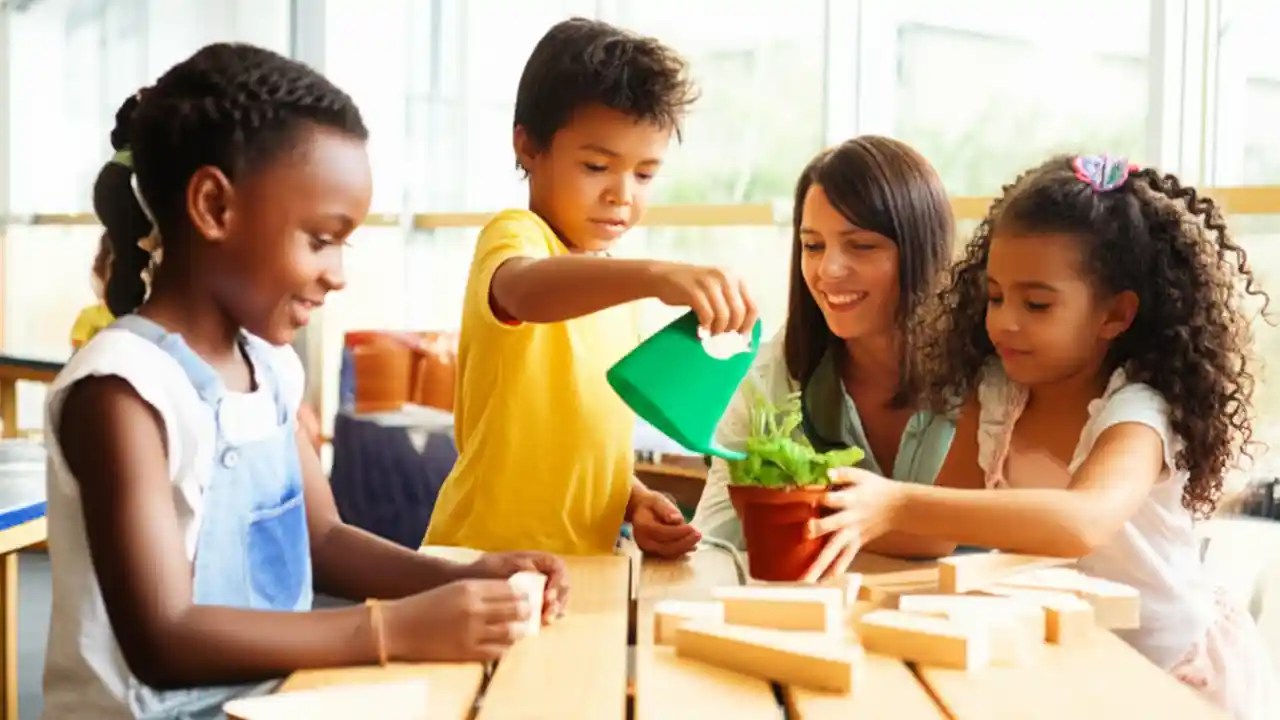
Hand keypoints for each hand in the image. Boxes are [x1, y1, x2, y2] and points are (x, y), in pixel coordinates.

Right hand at [383, 579, 527, 661]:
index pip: (509, 589)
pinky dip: (505, 648)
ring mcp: (471, 631)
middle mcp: (474, 608)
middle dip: (526, 611)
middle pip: (515, 609)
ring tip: (520, 630)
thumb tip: (510, 597)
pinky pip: (497, 651)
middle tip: (530, 613)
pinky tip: (505, 645)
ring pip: (510, 632)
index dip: (522, 593)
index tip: (527, 596)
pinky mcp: (466, 651)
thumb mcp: (455, 589)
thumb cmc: (426, 605)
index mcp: (470, 588)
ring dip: (519, 631)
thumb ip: (481, 591)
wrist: (399, 626)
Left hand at [466, 551, 569, 621]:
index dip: (558, 582)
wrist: (467, 582)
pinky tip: (544, 623)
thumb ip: (524, 570)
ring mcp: (538, 588)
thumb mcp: (502, 566)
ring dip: (554, 610)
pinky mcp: (533, 602)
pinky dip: (548, 615)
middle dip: (558, 600)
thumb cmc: (484, 571)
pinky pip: (547, 608)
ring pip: (557, 598)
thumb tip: (541, 579)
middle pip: (562, 585)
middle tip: (548, 614)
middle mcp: (541, 573)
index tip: (548, 596)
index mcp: (536, 560)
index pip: (558, 567)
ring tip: (545, 620)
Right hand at [631, 491, 700, 557]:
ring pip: (668, 553)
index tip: (692, 528)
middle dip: (684, 542)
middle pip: (666, 546)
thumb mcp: (657, 500)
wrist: (639, 511)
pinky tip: (691, 547)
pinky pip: (668, 555)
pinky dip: (681, 552)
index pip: (662, 532)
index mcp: (643, 526)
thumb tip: (677, 519)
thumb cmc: (650, 504)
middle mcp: (643, 540)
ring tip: (696, 540)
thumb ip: (666, 509)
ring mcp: (647, 548)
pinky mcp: (652, 552)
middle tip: (698, 535)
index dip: (679, 532)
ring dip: (684, 548)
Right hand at [652, 262, 757, 334]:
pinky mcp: (694, 290)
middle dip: (732, 329)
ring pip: (724, 315)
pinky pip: (707, 315)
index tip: (740, 337)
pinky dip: (705, 326)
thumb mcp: (717, 289)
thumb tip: (744, 330)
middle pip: (739, 313)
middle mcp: (726, 277)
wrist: (664, 276)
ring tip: (711, 333)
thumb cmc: (693, 287)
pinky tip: (701, 329)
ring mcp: (709, 282)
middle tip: (722, 336)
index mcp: (736, 277)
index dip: (748, 325)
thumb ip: (731, 303)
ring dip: (718, 329)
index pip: (752, 306)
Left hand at [802, 468, 905, 581]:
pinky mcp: (855, 544)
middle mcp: (848, 520)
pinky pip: (844, 561)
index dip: (822, 499)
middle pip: (831, 526)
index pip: (833, 499)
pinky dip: (834, 573)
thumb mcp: (861, 474)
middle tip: (805, 533)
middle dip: (818, 529)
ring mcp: (852, 535)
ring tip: (805, 581)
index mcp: (850, 500)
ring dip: (819, 566)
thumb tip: (826, 472)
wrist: (898, 506)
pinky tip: (821, 585)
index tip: (808, 499)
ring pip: (833, 552)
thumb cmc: (874, 487)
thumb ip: (843, 473)